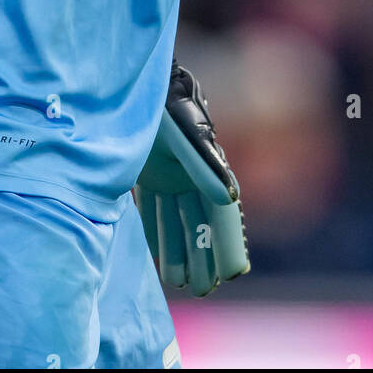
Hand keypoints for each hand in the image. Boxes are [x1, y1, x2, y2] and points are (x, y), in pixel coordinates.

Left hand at [135, 58, 249, 295]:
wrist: (139, 84)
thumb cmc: (169, 106)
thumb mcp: (188, 136)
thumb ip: (207, 166)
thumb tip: (231, 198)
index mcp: (209, 168)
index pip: (223, 214)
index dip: (229, 242)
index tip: (234, 272)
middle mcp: (191, 175)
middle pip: (200, 223)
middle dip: (204, 255)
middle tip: (204, 288)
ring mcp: (170, 175)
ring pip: (178, 221)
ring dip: (180, 250)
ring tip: (181, 281)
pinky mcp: (148, 174)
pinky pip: (155, 211)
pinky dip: (158, 233)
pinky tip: (159, 258)